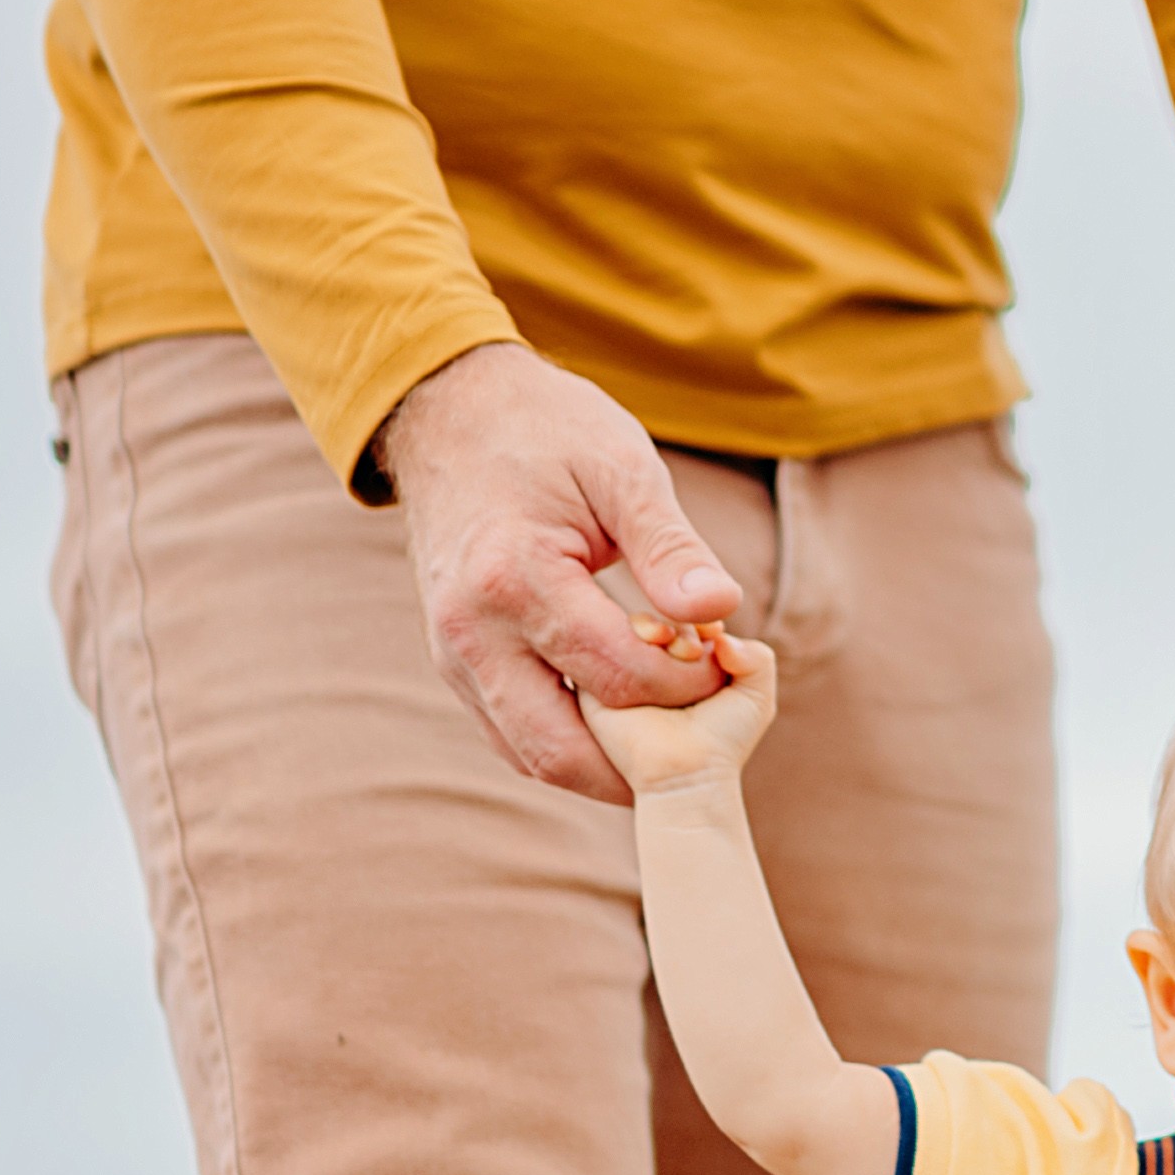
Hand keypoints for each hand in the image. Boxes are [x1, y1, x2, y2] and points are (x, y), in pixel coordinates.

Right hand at [374, 345, 745, 802]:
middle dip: (643, 757)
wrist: (451, 413)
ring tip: (669, 723)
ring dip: (606, 761)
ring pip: (533, 756)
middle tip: (703, 725)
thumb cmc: (547, 432)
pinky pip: (512, 734)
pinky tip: (623, 713)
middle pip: (563, 750)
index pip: (615, 675)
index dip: (684, 684)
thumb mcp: (621, 470)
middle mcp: (470, 633)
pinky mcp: (453, 664)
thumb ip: (670, 548)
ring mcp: (452, 656)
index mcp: (513, 579)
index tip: (724, 658)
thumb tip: (723, 609)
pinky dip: (572, 741)